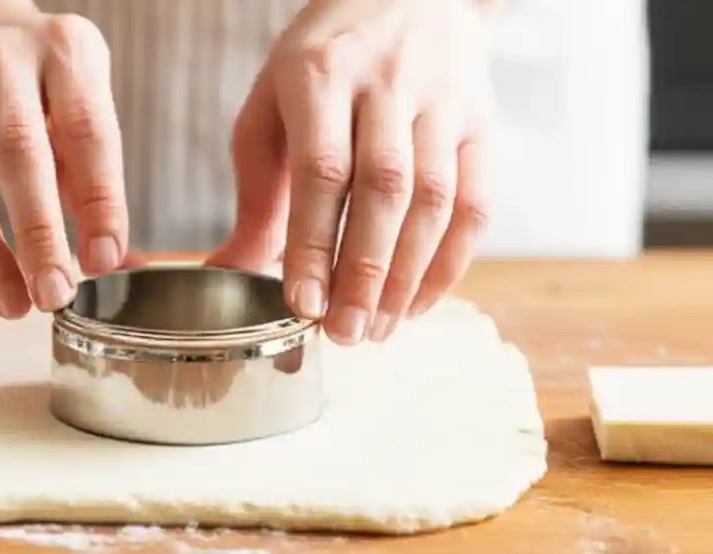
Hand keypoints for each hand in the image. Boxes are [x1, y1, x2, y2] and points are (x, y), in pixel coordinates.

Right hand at [0, 0, 128, 316]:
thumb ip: (90, 169)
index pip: (87, 132)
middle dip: (38, 234)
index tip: (104, 260)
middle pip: (18, 154)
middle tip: (55, 294)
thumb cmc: (33, 78)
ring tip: (13, 306)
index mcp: (61, 53)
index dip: (99, 202)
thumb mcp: (78, 94)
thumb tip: (107, 259)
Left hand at [208, 0, 495, 343]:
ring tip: (377, 329)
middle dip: (363, 272)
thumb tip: (230, 272)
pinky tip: (418, 302)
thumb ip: (256, 193)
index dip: (312, 242)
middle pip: (384, 189)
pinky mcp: (482, 123)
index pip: (321, 168)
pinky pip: (477, 202)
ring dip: (406, 276)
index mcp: (321, 74)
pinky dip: (450, 262)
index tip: (302, 303)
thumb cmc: (326, 61)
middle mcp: (388, 84)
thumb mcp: (273, 106)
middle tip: (345, 333)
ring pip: (434, 200)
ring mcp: (443, 102)